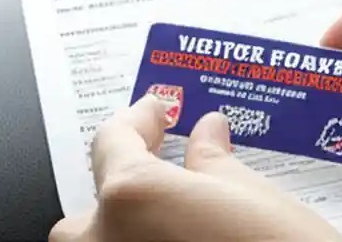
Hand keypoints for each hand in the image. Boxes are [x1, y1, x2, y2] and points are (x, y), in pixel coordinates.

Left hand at [50, 96, 341, 241]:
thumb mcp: (251, 194)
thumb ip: (212, 161)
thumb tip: (206, 135)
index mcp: (131, 196)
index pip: (113, 142)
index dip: (139, 120)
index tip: (157, 112)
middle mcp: (106, 241)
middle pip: (89, 213)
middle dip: (121, 194)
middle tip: (164, 175)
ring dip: (127, 232)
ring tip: (178, 222)